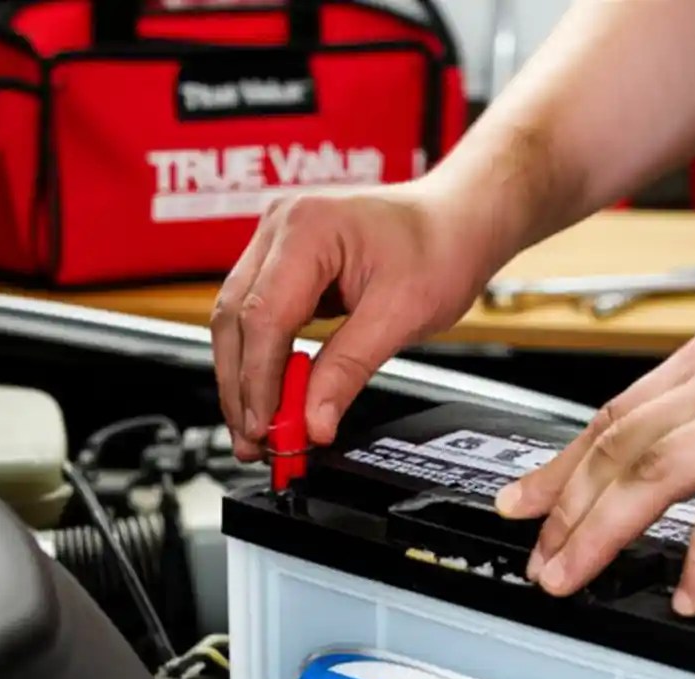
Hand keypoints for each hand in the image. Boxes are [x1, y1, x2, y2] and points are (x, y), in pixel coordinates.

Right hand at [211, 183, 492, 461]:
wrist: (458, 220)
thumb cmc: (441, 246)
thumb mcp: (402, 314)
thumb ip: (349, 369)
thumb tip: (314, 420)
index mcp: (307, 227)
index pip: (264, 316)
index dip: (259, 381)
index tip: (267, 429)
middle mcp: (280, 226)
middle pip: (236, 319)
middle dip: (242, 388)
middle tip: (255, 442)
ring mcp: (276, 242)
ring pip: (237, 321)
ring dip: (245, 379)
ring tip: (260, 430)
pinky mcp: (282, 262)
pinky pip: (257, 316)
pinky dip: (262, 360)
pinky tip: (271, 396)